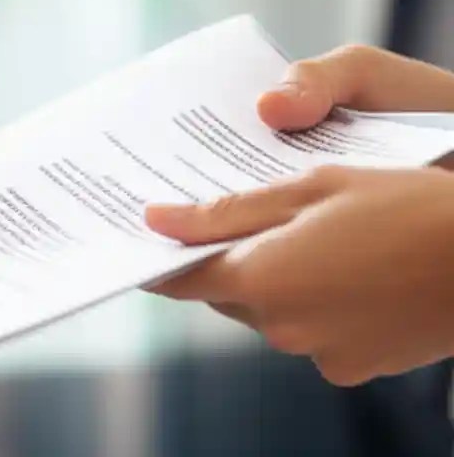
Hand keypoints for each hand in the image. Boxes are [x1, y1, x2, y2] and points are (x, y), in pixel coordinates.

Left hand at [145, 44, 453, 385]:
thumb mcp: (311, 189)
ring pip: (272, 313)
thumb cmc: (405, 205)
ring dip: (281, 281)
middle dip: (235, 259)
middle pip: (229, 293)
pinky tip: (355, 271)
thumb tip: (156, 220)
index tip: (151, 240)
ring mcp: (317, 353)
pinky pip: (313, 334)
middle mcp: (279, 327)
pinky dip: (319, 305)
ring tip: (324, 238)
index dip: (164, 257)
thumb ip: (227, 212)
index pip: (181, 277)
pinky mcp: (352, 367)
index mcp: (260, 277)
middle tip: (260, 217)